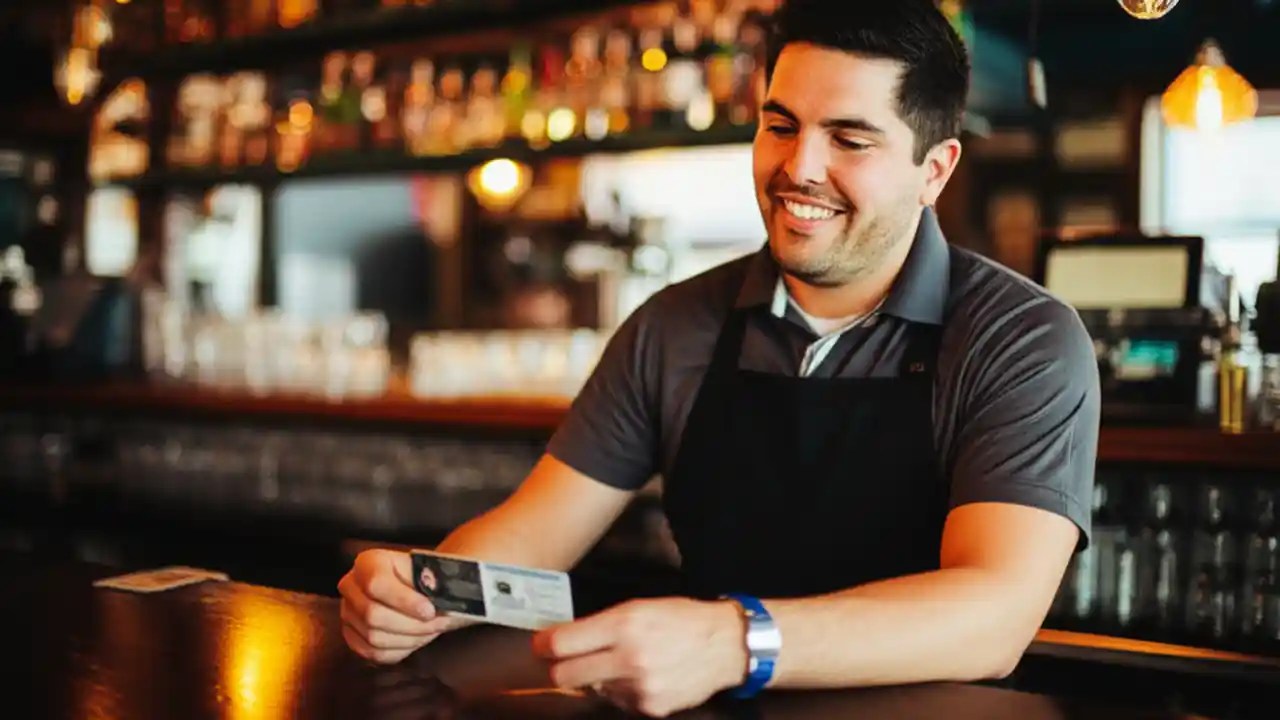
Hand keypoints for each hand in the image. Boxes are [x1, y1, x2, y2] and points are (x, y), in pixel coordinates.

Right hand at [338, 549, 459, 663]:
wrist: (418, 586)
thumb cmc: (424, 575)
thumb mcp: (428, 568)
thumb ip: (428, 577)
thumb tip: (431, 589)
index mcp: (367, 563)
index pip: (376, 584)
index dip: (404, 601)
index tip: (429, 610)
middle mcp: (350, 586)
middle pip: (372, 615)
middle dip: (411, 624)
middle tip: (439, 623)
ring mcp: (347, 613)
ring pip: (374, 638)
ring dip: (409, 639)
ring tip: (431, 631)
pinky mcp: (352, 636)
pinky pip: (374, 653)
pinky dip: (399, 650)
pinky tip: (416, 640)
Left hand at [533, 597, 748, 717]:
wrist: (726, 645)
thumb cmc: (682, 619)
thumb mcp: (639, 607)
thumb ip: (601, 624)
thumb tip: (563, 638)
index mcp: (624, 624)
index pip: (561, 644)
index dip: (543, 645)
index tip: (540, 645)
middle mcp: (628, 657)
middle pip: (564, 675)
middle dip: (560, 667)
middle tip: (565, 660)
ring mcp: (639, 687)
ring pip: (592, 689)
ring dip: (597, 678)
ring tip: (623, 662)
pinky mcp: (649, 708)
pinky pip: (617, 701)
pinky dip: (621, 690)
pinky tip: (641, 675)